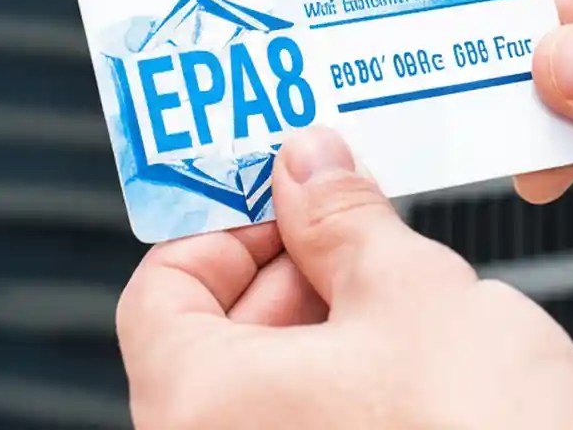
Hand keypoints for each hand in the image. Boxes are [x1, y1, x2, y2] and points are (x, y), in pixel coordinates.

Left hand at [118, 127, 572, 428]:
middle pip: (212, 340)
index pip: (159, 291)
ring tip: (401, 294)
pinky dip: (343, 388)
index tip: (285, 196)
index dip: (225, 226)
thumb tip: (312, 167)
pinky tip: (413, 364)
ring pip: (266, 390)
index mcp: (198, 407)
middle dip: (287, 269)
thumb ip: (345, 221)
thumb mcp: (413, 295)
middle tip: (353, 226)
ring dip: (324, 327)